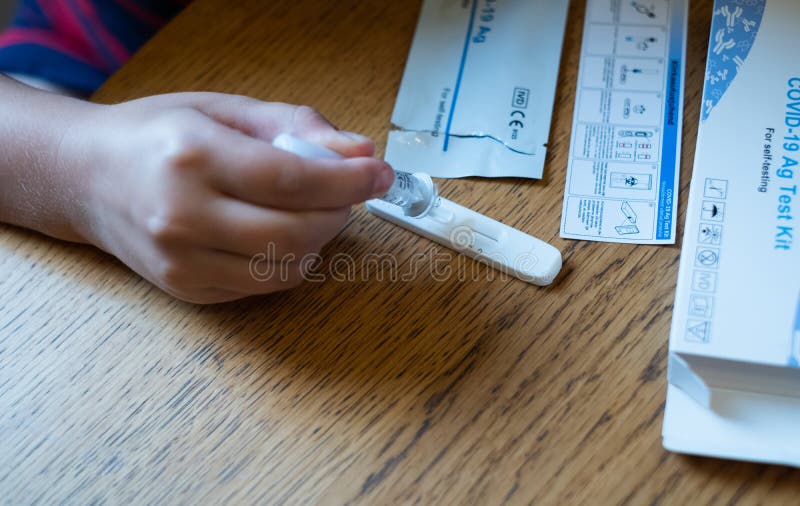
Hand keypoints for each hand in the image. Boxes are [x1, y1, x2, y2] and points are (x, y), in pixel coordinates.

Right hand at [57, 93, 393, 302]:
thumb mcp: (225, 110)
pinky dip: (289, 262)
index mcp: (192, 157)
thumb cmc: (158, 135)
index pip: (290, 180)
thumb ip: (295, 126)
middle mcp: (182, 215)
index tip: (379, 173)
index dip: (347, 181)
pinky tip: (281, 234)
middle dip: (339, 214)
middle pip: (294, 234)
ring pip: (284, 269)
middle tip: (346, 193)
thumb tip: (360, 151)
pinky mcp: (186, 290)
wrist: (85, 178)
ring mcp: (181, 261)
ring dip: (319, 242)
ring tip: (313, 212)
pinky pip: (263, 286)